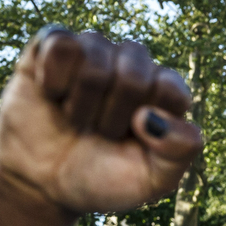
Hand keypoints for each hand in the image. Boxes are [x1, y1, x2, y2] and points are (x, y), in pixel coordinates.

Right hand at [0, 29, 201, 221]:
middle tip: (101, 133)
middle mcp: (134, 62)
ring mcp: (95, 49)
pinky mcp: (55, 43)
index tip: (134, 141)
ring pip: (94, 64)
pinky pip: (61, 44)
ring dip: (80, 105)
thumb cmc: (106, 178)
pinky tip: (53, 94)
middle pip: (133, 78)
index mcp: (165, 90)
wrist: (45, 182)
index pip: (171, 91)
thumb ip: (180, 150)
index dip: (149, 125)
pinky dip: (53, 80)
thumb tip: (150, 114)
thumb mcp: (155, 179)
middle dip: (112, 119)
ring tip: (76, 118)